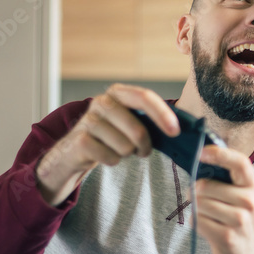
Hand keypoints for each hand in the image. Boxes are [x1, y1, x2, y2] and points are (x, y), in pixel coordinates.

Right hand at [36, 84, 178, 205]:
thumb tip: (179, 130)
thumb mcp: (129, 121)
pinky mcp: (80, 141)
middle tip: (143, 151)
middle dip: (145, 145)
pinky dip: (112, 161)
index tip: (175, 132)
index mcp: (118, 93)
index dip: (162, 115)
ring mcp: (88, 121)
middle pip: (138, 128)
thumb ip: (150, 120)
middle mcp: (101, 102)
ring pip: (125, 146)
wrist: (74, 150)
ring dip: (126, 154)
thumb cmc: (111, 135)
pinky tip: (104, 155)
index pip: (144, 97)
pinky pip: (110, 157)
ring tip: (118, 150)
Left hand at [193, 145, 253, 253]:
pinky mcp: (227, 236)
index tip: (201, 152)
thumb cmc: (235, 221)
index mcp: (252, 186)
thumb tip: (197, 159)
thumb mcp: (238, 198)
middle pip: (207, 186)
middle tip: (200, 199)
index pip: (240, 162)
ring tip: (208, 216)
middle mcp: (249, 201)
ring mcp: (240, 220)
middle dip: (196, 192)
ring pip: (200, 204)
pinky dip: (196, 223)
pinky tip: (208, 228)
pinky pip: (198, 221)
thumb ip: (224, 179)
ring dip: (196, 209)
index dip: (219, 154)